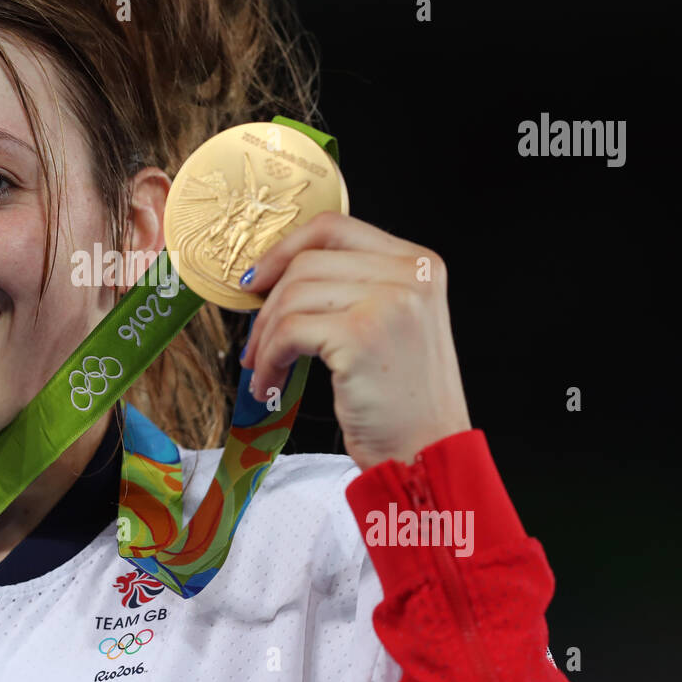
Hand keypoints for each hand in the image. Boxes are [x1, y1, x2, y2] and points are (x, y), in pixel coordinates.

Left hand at [239, 211, 471, 470]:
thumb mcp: (391, 324)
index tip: (256, 280)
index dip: (284, 249)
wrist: (427, 454)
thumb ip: (353, 288)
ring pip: (293, 296)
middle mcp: (410, 273)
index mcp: (418, 263)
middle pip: (307, 262)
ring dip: (265, 337)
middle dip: (268, 304)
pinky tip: (270, 383)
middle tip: (254, 341)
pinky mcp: (361, 335)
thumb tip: (275, 275)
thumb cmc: (402, 401)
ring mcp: (389, 301)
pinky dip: (269, 359)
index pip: (334, 227)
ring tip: (263, 367)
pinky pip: (289, 332)